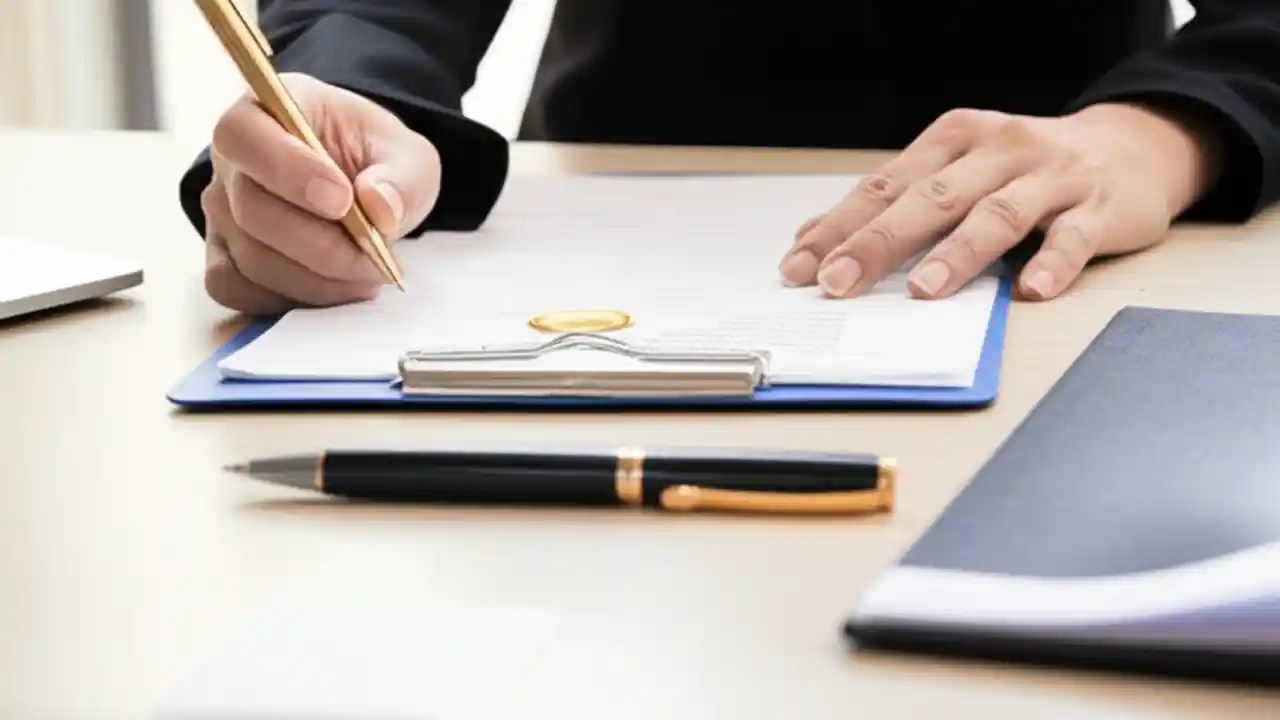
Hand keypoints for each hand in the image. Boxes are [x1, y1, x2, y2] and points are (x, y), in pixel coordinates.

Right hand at [202, 73, 441, 313]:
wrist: (359, 186)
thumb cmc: (373, 160)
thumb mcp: (408, 156)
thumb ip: (402, 177)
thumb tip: (380, 207)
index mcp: (264, 111)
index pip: (243, 134)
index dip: (288, 171)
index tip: (343, 201)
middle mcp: (230, 162)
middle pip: (251, 210)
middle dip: (321, 245)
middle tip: (374, 257)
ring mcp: (220, 212)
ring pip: (250, 259)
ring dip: (316, 279)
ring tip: (366, 274)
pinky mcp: (223, 256)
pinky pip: (235, 290)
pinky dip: (287, 299)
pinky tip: (331, 288)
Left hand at [778, 103, 1221, 299]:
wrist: (1132, 145)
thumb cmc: (1024, 168)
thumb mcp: (956, 170)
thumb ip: (894, 201)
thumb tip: (813, 238)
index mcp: (954, 139)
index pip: (886, 185)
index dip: (840, 226)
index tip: (800, 266)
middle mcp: (999, 150)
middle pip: (932, 198)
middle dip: (880, 242)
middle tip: (839, 281)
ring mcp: (1050, 177)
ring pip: (997, 215)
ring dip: (958, 254)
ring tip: (923, 291)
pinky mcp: (1100, 208)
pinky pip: (1074, 238)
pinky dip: (1053, 264)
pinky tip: (1032, 290)